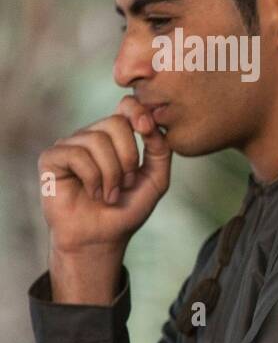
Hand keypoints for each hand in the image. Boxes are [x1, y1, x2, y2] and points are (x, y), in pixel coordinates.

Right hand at [39, 97, 171, 302]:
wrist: (101, 236)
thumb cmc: (126, 208)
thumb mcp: (156, 179)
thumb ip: (160, 150)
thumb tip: (151, 123)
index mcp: (117, 137)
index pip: (126, 105)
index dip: (138, 111)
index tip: (147, 128)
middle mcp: (93, 136)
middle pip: (116, 123)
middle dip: (129, 157)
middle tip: (126, 183)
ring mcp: (71, 145)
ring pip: (97, 141)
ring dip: (111, 173)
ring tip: (110, 194)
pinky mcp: (52, 158)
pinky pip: (76, 154)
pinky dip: (92, 177)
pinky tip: (93, 193)